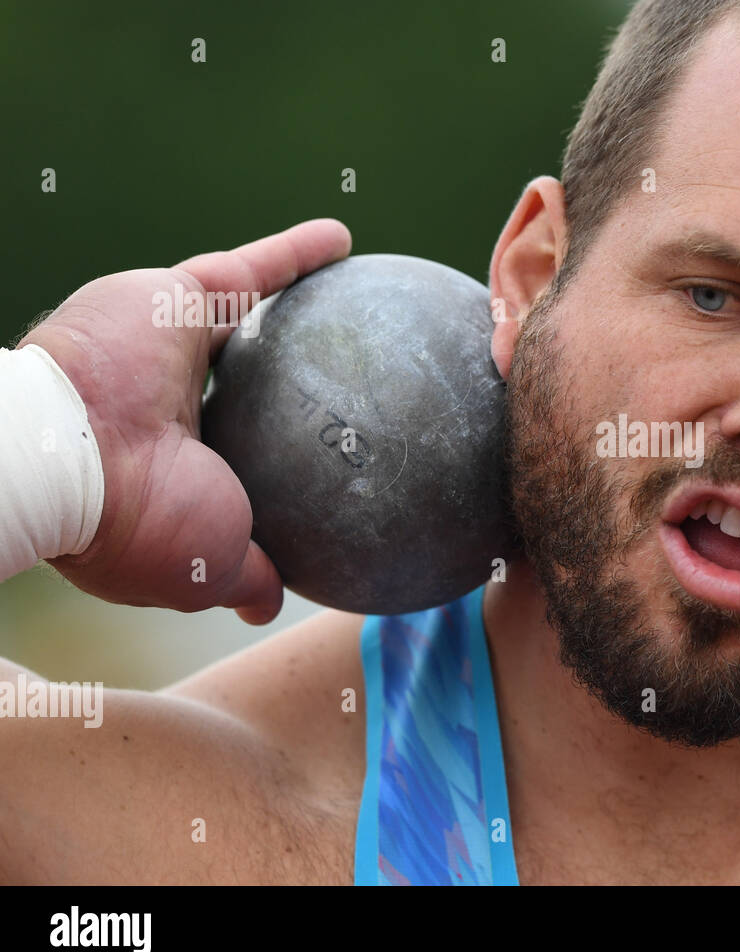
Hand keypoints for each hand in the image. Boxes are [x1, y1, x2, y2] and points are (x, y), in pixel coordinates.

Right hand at [19, 219, 352, 623]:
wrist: (71, 458)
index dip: (268, 453)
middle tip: (339, 376)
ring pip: (249, 313)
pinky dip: (298, 253)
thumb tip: (265, 607)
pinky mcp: (178, 294)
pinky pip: (254, 268)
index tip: (313, 460)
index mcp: (176, 461)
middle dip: (280, 376)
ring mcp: (174, 345)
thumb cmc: (141, 522)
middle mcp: (173, 401)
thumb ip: (248, 575)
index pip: (236, 452)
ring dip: (296, 301)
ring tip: (351, 295)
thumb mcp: (213, 564)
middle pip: (243, 379)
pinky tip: (345, 240)